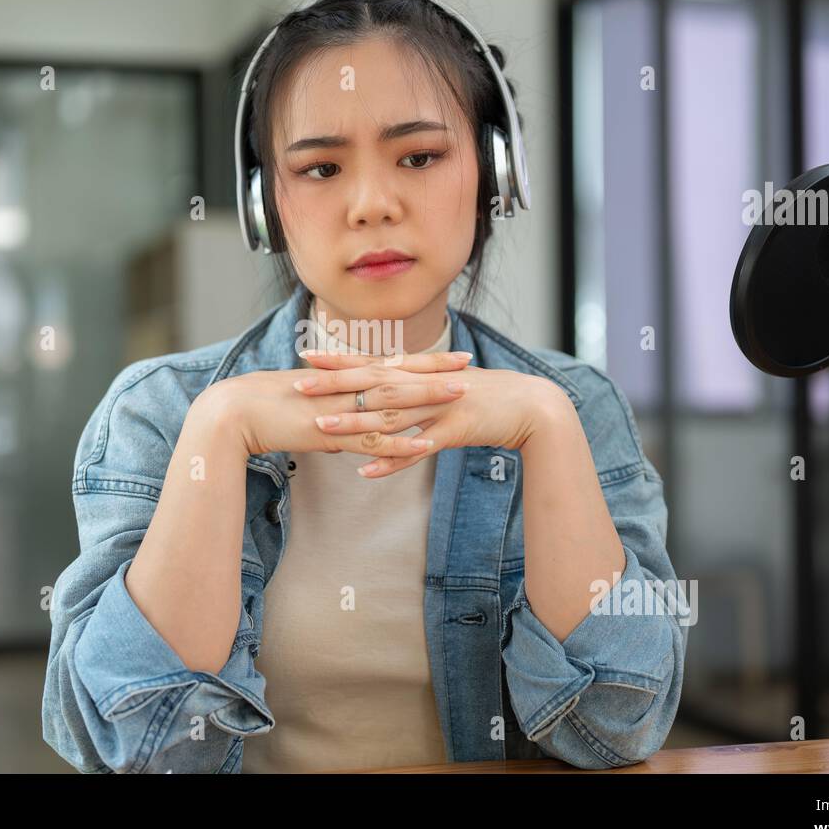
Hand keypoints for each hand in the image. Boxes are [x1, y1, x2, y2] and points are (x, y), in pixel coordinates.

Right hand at [208, 350, 474, 459]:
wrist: (234, 413)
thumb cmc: (263, 408)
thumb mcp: (304, 408)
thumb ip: (328, 418)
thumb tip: (342, 433)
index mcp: (340, 377)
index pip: (391, 364)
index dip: (424, 361)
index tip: (453, 357)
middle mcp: (344, 387)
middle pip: (400, 376)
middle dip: (436, 371)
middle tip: (469, 366)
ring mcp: (340, 409)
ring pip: (393, 402)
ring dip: (428, 399)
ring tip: (460, 396)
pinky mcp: (331, 433)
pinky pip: (374, 438)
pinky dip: (402, 442)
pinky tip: (427, 445)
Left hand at [297, 351, 567, 476]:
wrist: (531, 406)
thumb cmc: (488, 397)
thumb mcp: (447, 388)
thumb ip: (417, 390)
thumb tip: (389, 394)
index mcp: (422, 374)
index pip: (373, 364)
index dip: (340, 361)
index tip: (306, 357)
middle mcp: (425, 385)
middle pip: (372, 384)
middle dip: (333, 385)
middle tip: (297, 386)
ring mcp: (439, 408)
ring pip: (389, 416)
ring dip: (354, 424)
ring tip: (321, 429)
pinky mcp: (454, 431)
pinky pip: (417, 448)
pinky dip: (392, 461)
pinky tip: (367, 472)